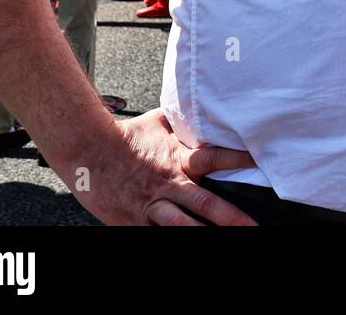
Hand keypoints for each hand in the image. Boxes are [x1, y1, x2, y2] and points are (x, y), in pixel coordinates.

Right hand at [50, 108, 258, 225]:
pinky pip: (155, 234)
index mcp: (177, 159)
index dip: (236, 159)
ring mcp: (151, 205)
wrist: (86, 149)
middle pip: (205, 202)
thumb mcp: (158, 122)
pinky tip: (186, 243)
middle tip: (253, 227)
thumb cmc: (126, 135)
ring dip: (203, 234)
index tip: (259, 162)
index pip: (213, 158)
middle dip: (230, 217)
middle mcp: (169, 183)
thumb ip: (183, 120)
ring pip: (182, 225)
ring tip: (226, 243)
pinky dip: (168, 238)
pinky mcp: (133, 221)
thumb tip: (202, 101)